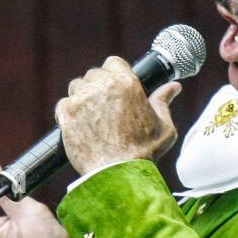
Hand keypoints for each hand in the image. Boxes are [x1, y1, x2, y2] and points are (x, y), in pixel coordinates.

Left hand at [56, 56, 181, 175]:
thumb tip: (174, 87)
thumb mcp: (163, 126)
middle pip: (94, 74)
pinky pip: (63, 105)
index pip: (113, 62)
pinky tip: (80, 126)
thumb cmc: (144, 152)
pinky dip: (69, 113)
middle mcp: (103, 86)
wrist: (118, 174)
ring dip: (82, 97)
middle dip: (98, 86)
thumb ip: (164, 101)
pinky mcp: (66, 114)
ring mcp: (82, 99)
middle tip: (105, 106)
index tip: (116, 86)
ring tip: (92, 116)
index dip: (114, 73)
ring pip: (77, 87)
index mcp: (127, 83)